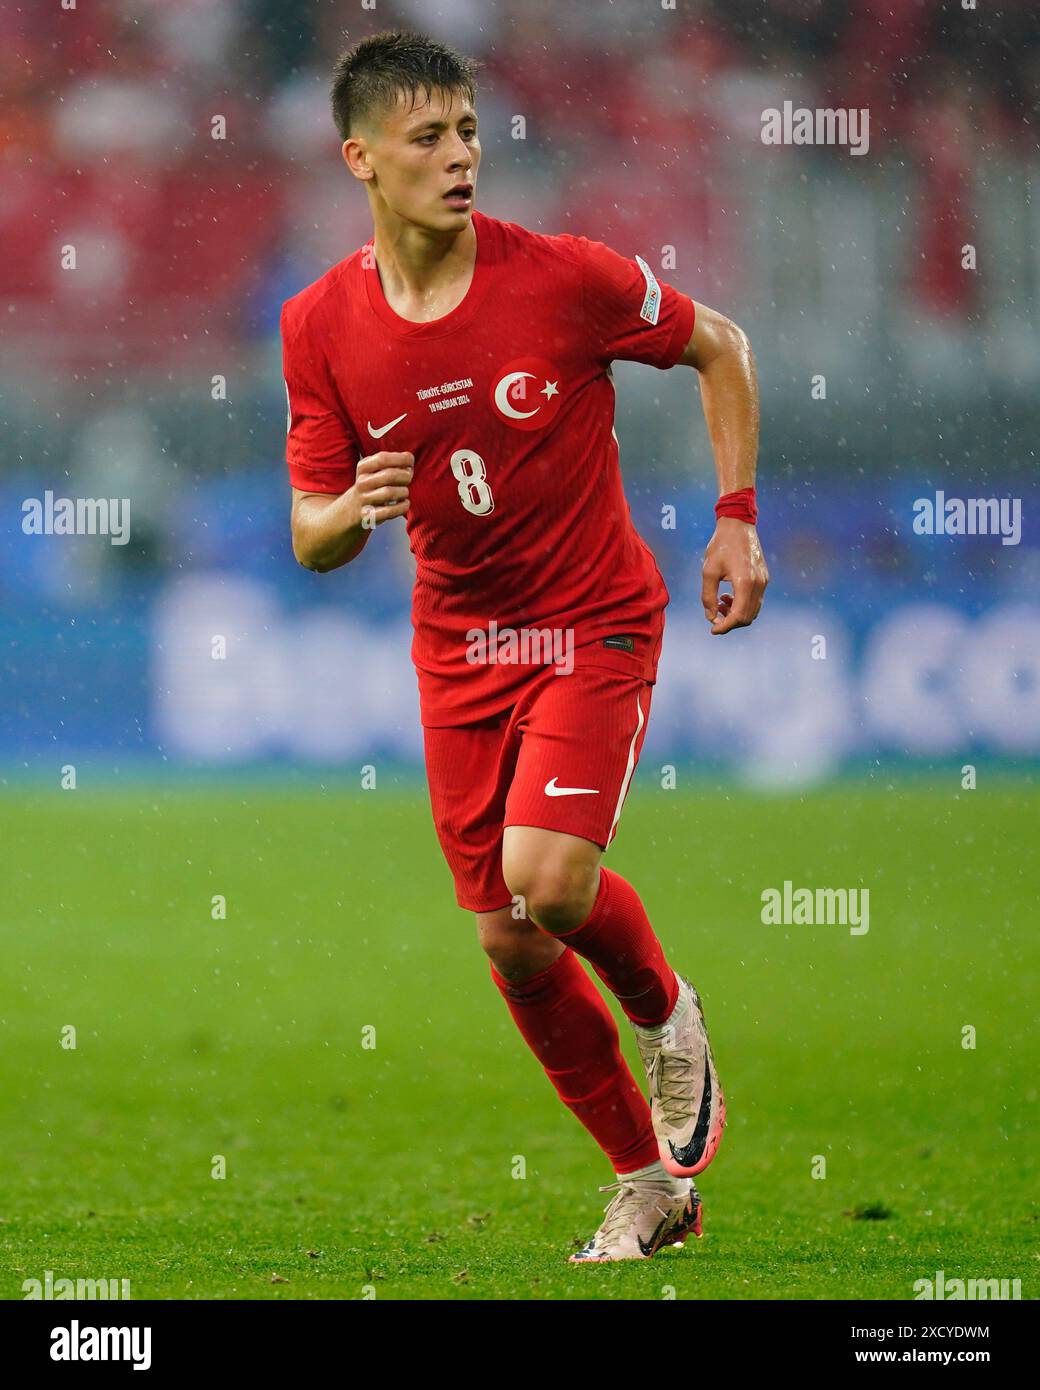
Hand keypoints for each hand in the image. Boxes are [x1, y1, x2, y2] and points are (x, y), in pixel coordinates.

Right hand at [350, 451, 413, 529]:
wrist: (349, 511)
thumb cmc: (370, 488)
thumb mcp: (373, 471)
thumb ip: (390, 464)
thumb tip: (409, 459)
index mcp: (363, 468)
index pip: (383, 458)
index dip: (401, 459)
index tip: (410, 462)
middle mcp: (362, 483)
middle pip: (389, 475)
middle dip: (405, 476)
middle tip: (409, 478)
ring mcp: (364, 500)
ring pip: (389, 492)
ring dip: (403, 492)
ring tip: (404, 492)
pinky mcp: (368, 516)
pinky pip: (389, 511)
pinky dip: (402, 507)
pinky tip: (404, 504)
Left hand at [701, 518, 768, 633]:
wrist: (738, 525)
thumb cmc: (720, 546)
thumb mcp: (708, 571)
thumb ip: (708, 597)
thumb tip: (710, 617)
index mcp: (745, 582)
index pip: (739, 616)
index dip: (725, 627)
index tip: (713, 630)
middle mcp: (759, 584)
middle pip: (747, 617)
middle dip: (730, 622)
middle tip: (714, 616)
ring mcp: (764, 581)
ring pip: (753, 611)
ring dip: (736, 614)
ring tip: (720, 604)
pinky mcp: (764, 578)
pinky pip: (755, 601)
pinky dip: (742, 605)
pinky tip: (727, 597)